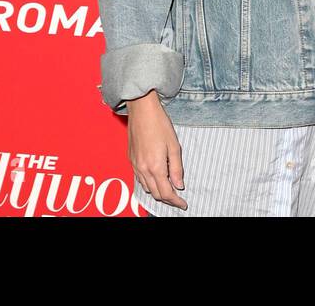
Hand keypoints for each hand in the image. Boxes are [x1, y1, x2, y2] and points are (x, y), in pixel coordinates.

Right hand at [127, 90, 186, 209]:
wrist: (141, 110)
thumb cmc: (159, 124)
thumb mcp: (174, 146)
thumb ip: (176, 168)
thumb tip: (179, 185)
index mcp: (155, 167)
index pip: (166, 192)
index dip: (176, 201)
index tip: (183, 204)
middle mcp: (143, 169)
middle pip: (155, 193)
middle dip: (168, 199)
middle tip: (179, 199)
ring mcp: (135, 165)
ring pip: (146, 187)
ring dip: (158, 192)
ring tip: (169, 189)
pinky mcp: (131, 159)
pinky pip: (140, 179)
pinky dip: (149, 184)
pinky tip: (156, 179)